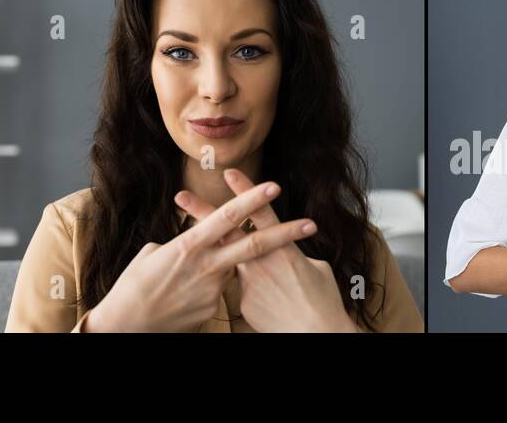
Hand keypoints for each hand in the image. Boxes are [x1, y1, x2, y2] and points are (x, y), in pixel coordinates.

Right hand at [86, 179, 314, 331]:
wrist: (126, 326)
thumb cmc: (133, 286)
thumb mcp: (154, 254)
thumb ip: (183, 245)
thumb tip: (196, 241)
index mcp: (189, 245)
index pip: (228, 217)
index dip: (252, 200)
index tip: (274, 187)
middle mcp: (206, 265)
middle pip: (254, 245)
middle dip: (285, 234)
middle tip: (310, 223)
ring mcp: (212, 289)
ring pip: (232, 267)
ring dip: (228, 265)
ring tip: (192, 274)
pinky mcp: (212, 308)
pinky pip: (218, 290)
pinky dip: (207, 288)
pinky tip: (183, 297)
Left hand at [178, 169, 351, 331]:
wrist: (316, 334)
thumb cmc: (324, 301)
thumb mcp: (314, 268)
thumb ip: (291, 253)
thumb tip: (283, 249)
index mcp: (282, 247)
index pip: (260, 211)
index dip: (245, 190)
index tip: (228, 172)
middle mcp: (260, 260)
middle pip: (226, 230)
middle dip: (202, 212)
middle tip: (182, 196)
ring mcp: (249, 281)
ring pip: (230, 259)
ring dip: (213, 250)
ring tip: (194, 245)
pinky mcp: (244, 301)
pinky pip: (244, 288)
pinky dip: (255, 291)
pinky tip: (270, 305)